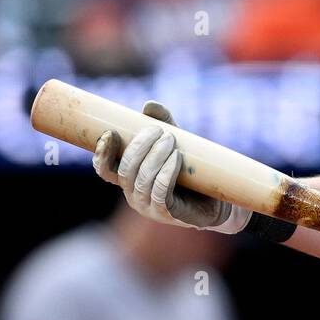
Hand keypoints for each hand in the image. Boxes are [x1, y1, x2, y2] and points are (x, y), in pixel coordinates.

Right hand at [91, 100, 247, 231]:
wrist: (216, 199)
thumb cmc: (191, 170)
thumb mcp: (176, 142)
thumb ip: (163, 123)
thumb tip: (149, 105)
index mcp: (128, 179)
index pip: (105, 170)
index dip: (103, 153)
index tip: (111, 133)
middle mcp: (133, 194)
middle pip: (125, 171)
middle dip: (139, 147)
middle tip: (158, 130)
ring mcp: (147, 206)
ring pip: (142, 180)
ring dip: (155, 157)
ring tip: (170, 139)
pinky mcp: (166, 213)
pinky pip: (161, 192)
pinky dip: (166, 172)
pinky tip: (176, 158)